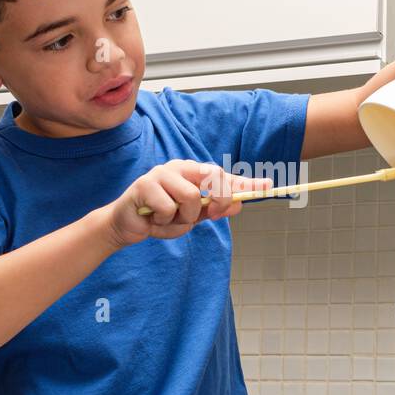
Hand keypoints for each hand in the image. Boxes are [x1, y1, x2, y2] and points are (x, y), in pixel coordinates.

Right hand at [104, 159, 272, 247]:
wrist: (127, 226)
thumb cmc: (159, 218)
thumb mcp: (191, 217)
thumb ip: (213, 210)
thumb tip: (239, 205)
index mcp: (191, 173)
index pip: (222, 175)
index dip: (245, 182)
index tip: (267, 186)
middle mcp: (178, 168)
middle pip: (213, 178)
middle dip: (219, 201)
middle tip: (212, 214)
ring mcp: (161, 174)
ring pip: (191, 197)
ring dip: (185, 218)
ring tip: (170, 220)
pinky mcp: (144, 185)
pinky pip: (167, 208)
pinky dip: (165, 222)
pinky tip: (154, 220)